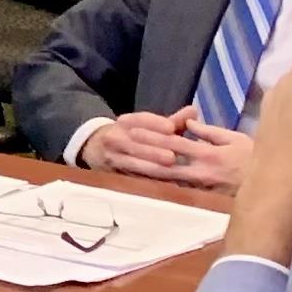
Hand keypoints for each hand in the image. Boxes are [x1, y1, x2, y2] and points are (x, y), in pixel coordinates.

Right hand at [83, 110, 198, 176]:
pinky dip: (147, 178)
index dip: (155, 124)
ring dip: (150, 165)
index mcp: (126, 122)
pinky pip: (131, 175)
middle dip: (154, 149)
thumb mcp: (148, 126)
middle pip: (136, 141)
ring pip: (132, 160)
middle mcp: (116, 136)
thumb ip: (173, 121)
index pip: (140, 119)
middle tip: (172, 155)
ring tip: (168, 168)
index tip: (171, 128)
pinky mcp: (114, 171)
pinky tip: (162, 180)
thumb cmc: (133, 137)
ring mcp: (113, 155)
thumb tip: (193, 110)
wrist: (97, 149)